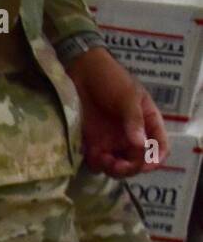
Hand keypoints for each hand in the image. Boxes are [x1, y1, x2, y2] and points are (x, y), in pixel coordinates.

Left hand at [68, 47, 170, 177]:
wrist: (81, 72)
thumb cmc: (110, 79)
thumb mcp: (128, 96)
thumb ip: (134, 120)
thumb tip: (140, 145)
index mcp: (147, 123)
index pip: (159, 148)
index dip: (154, 160)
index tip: (145, 165)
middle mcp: (131, 136)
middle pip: (137, 162)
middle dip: (131, 169)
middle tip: (118, 165)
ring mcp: (111, 141)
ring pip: (117, 167)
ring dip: (114, 170)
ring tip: (104, 160)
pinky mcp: (92, 143)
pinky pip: (96, 162)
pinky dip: (96, 164)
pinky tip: (92, 156)